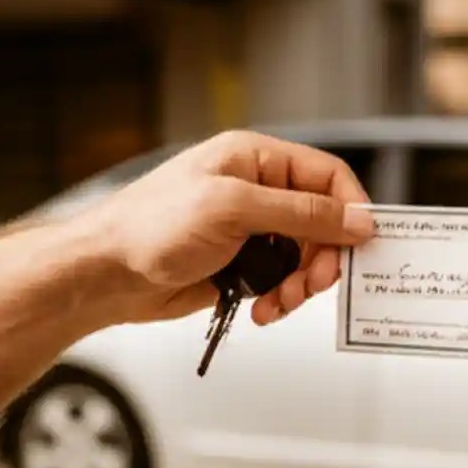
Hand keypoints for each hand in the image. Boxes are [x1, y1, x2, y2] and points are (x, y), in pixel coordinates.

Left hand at [78, 130, 374, 323]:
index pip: (327, 175)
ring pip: (305, 256)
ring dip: (301, 284)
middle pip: (322, 222)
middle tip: (314, 282)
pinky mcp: (242, 263)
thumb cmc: (150, 227)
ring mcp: (250, 229)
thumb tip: (355, 218)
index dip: (350, 208)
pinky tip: (264, 309)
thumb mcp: (235, 209)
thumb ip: (301, 213)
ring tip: (281, 301)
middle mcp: (257, 190)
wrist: (106, 274)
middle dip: (323, 257)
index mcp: (256, 159)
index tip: (361, 242)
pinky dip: (282, 298)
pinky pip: (283, 280)